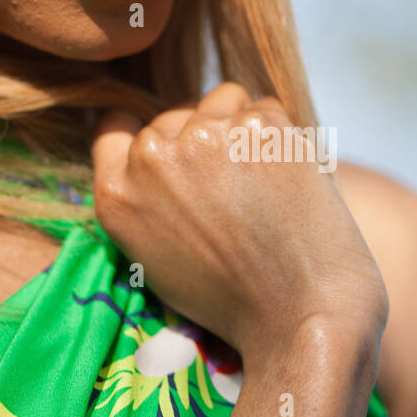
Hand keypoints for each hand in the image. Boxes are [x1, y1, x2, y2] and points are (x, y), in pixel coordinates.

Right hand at [90, 82, 387, 365]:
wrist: (303, 315)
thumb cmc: (232, 299)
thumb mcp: (153, 255)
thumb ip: (143, 195)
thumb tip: (154, 147)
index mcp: (117, 191)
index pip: (114, 128)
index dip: (144, 134)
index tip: (172, 148)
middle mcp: (152, 156)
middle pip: (173, 116)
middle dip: (199, 141)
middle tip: (232, 190)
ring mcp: (206, 134)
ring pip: (220, 102)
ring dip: (238, 128)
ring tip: (260, 182)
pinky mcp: (259, 124)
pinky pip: (263, 107)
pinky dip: (277, 135)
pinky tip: (286, 178)